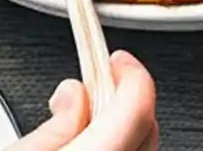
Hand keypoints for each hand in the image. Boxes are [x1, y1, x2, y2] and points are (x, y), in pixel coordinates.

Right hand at [7, 50, 158, 150]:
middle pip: (147, 124)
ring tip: (89, 120)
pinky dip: (121, 146)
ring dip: (125, 125)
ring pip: (145, 144)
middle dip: (126, 98)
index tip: (119, 59)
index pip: (137, 105)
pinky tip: (93, 144)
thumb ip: (55, 125)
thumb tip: (74, 94)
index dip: (131, 73)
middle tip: (99, 83)